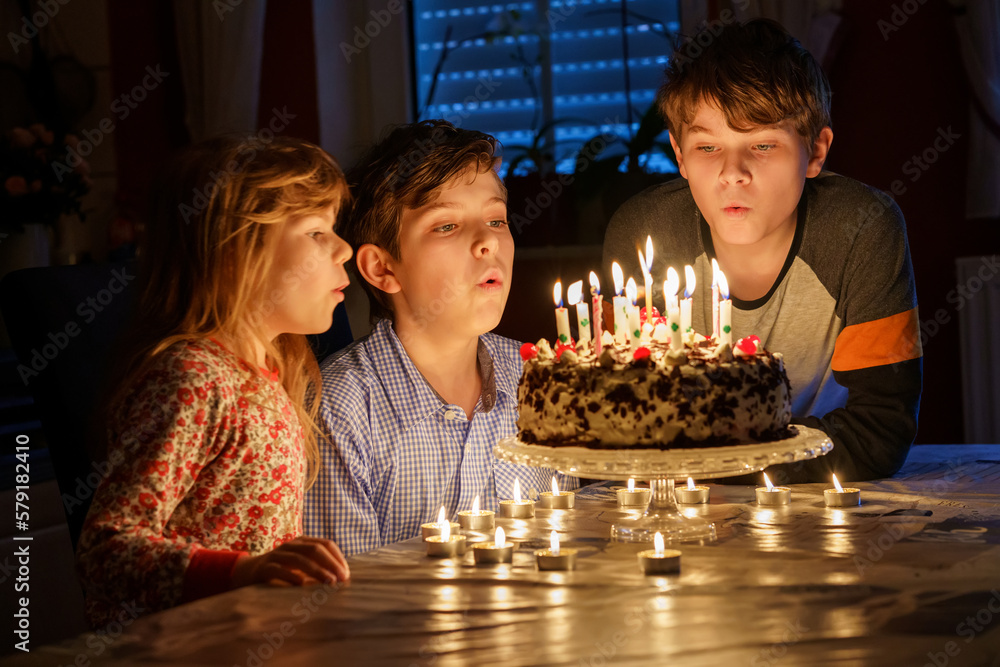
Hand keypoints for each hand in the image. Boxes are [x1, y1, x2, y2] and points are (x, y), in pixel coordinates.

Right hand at [230, 536, 349, 588]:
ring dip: (317, 570)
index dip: (338, 558)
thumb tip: (342, 579)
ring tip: (329, 582)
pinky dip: (292, 576)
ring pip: (300, 559)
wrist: (248, 573)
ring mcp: (277, 555)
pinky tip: (302, 584)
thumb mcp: (301, 565)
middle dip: (331, 563)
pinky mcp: (265, 568)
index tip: (346, 574)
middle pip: (315, 549)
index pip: (326, 544)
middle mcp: (292, 545)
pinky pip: (279, 570)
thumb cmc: (282, 570)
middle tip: (342, 579)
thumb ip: (318, 568)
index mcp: (303, 542)